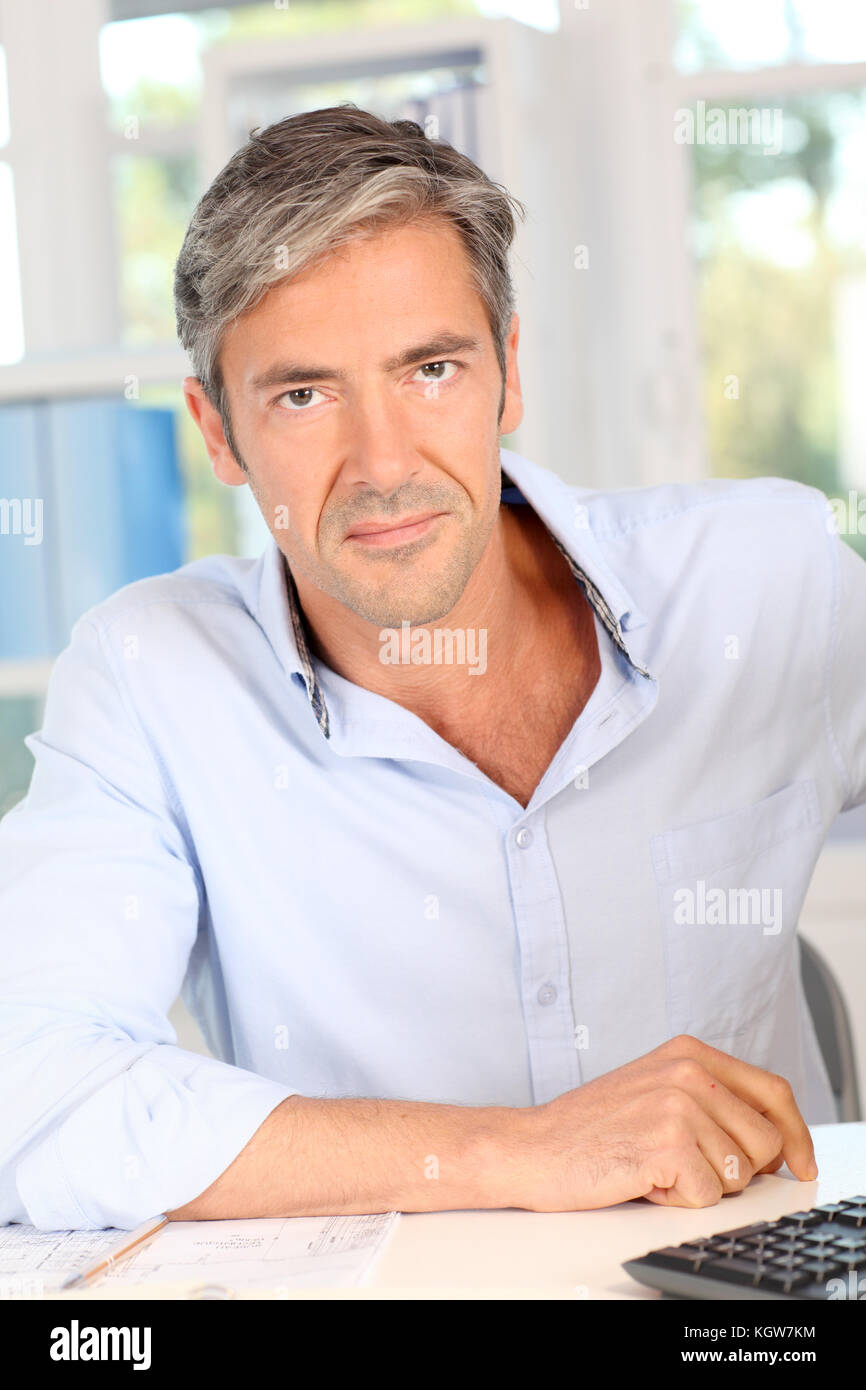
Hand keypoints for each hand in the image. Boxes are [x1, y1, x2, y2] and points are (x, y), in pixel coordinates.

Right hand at [502, 1034, 817, 1210]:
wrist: (534, 1146)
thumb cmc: (592, 1126)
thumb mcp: (657, 1089)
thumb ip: (712, 1098)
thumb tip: (775, 1140)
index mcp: (690, 1052)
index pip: (773, 1092)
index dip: (795, 1134)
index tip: (800, 1163)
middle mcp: (688, 1072)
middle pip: (765, 1141)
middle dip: (736, 1169)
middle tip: (685, 1163)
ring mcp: (678, 1106)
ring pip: (738, 1174)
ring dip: (702, 1184)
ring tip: (657, 1166)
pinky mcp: (666, 1144)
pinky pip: (708, 1196)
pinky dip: (679, 1199)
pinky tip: (645, 1179)